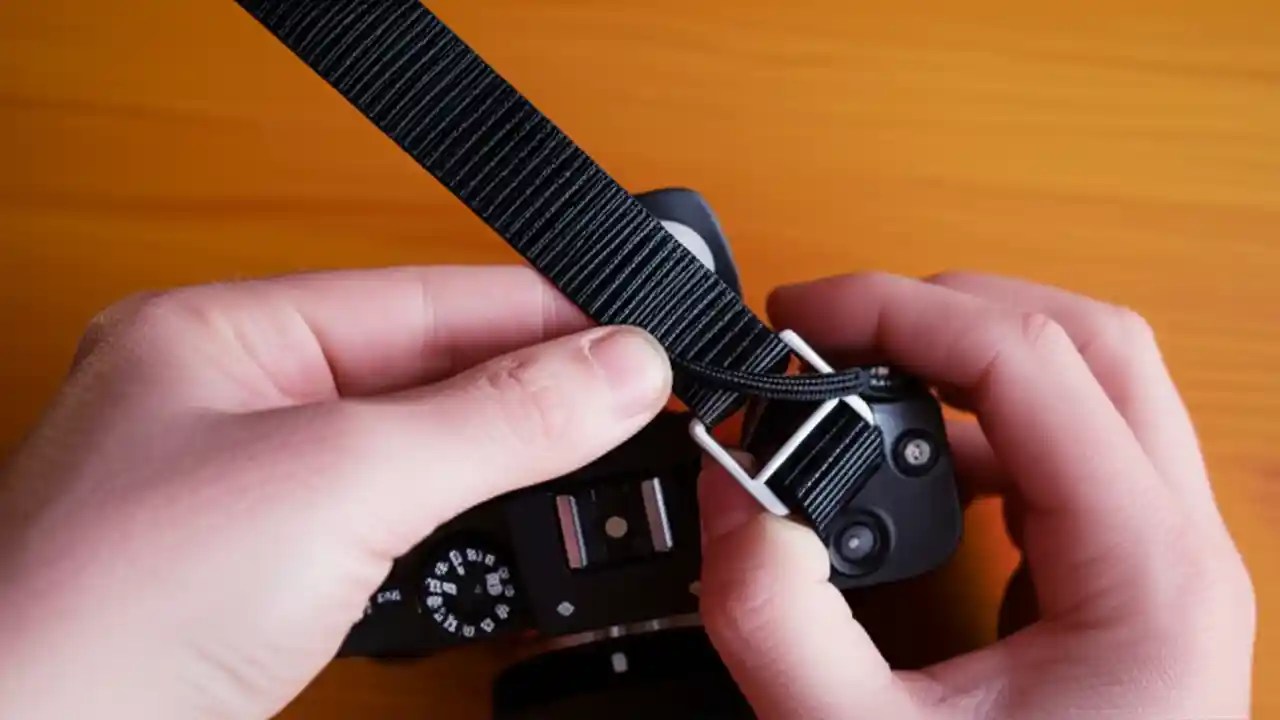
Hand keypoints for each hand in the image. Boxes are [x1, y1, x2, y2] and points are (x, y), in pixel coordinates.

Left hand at [0, 266, 671, 718]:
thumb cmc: (106, 618)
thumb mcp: (338, 482)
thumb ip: (493, 418)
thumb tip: (618, 366)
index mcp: (219, 336)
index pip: (421, 295)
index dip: (539, 308)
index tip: (637, 326)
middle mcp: (231, 403)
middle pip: (423, 367)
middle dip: (533, 378)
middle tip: (644, 386)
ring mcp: (248, 494)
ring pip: (414, 443)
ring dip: (507, 444)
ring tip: (605, 436)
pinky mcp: (268, 574)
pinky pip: (393, 512)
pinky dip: (464, 509)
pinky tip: (515, 507)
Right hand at [698, 272, 1255, 718]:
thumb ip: (775, 616)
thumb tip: (732, 497)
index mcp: (1144, 573)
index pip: (1029, 364)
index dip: (900, 313)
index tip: (803, 318)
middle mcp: (1175, 548)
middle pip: (1086, 342)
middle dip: (945, 311)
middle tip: (836, 327)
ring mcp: (1162, 560)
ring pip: (1084, 384)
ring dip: (964, 362)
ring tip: (861, 377)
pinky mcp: (1124, 579)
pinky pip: (1063, 453)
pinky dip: (978, 429)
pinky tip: (908, 463)